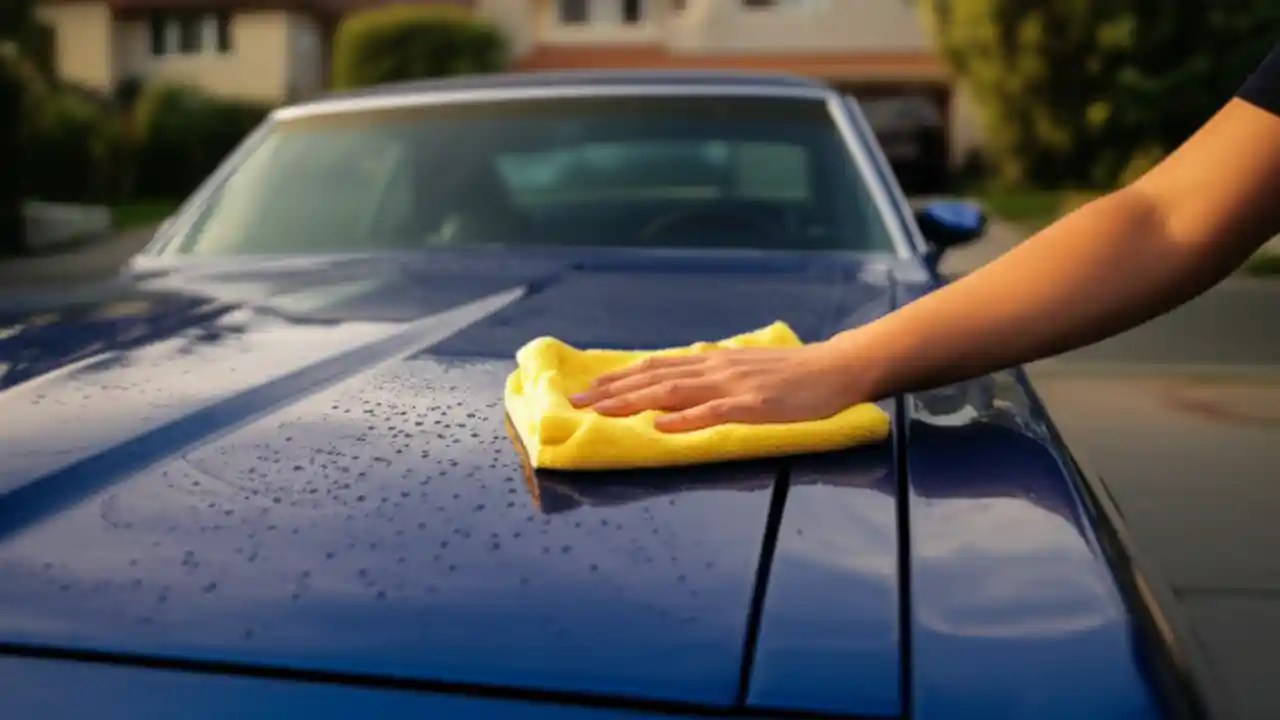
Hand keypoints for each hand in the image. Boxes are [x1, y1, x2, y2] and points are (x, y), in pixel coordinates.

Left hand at [569, 342, 864, 432]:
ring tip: (602, 411)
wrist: (836, 368)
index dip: (619, 377)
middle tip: (576, 405)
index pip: (655, 366)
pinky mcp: (754, 405)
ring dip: (633, 401)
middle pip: (653, 378)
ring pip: (673, 391)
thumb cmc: (792, 374)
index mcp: (712, 362)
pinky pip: (714, 412)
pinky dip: (684, 419)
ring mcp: (733, 386)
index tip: (587, 388)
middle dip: (611, 392)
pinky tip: (661, 426)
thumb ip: (712, 375)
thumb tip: (678, 382)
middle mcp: (714, 368)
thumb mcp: (744, 368)